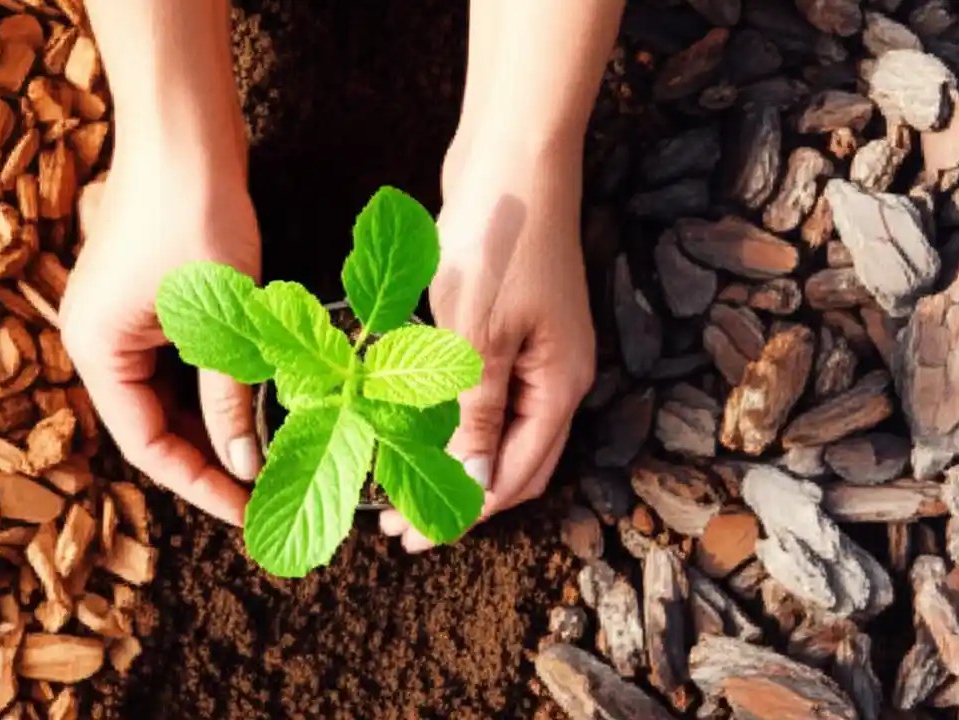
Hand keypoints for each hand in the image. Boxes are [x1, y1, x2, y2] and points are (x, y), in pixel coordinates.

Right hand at [61, 144, 259, 525]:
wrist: (184, 131)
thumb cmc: (194, 215)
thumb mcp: (220, 320)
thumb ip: (229, 397)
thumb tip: (243, 463)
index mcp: (97, 351)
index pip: (146, 445)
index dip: (198, 483)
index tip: (247, 510)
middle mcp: (97, 340)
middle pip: (152, 424)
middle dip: (206, 457)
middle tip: (261, 489)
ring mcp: (119, 318)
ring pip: (166, 395)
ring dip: (211, 423)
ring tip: (262, 452)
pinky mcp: (146, 298)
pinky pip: (174, 362)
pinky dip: (210, 385)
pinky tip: (249, 401)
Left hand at [380, 145, 596, 551]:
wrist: (512, 156)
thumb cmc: (495, 241)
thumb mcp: (474, 337)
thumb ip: (472, 416)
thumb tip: (472, 490)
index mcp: (557, 386)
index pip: (513, 477)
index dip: (461, 513)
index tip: (411, 536)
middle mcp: (556, 376)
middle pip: (515, 463)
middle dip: (459, 498)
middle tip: (401, 523)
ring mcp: (539, 350)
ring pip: (501, 430)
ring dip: (455, 461)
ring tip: (401, 481)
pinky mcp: (515, 325)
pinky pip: (488, 392)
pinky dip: (456, 419)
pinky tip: (417, 426)